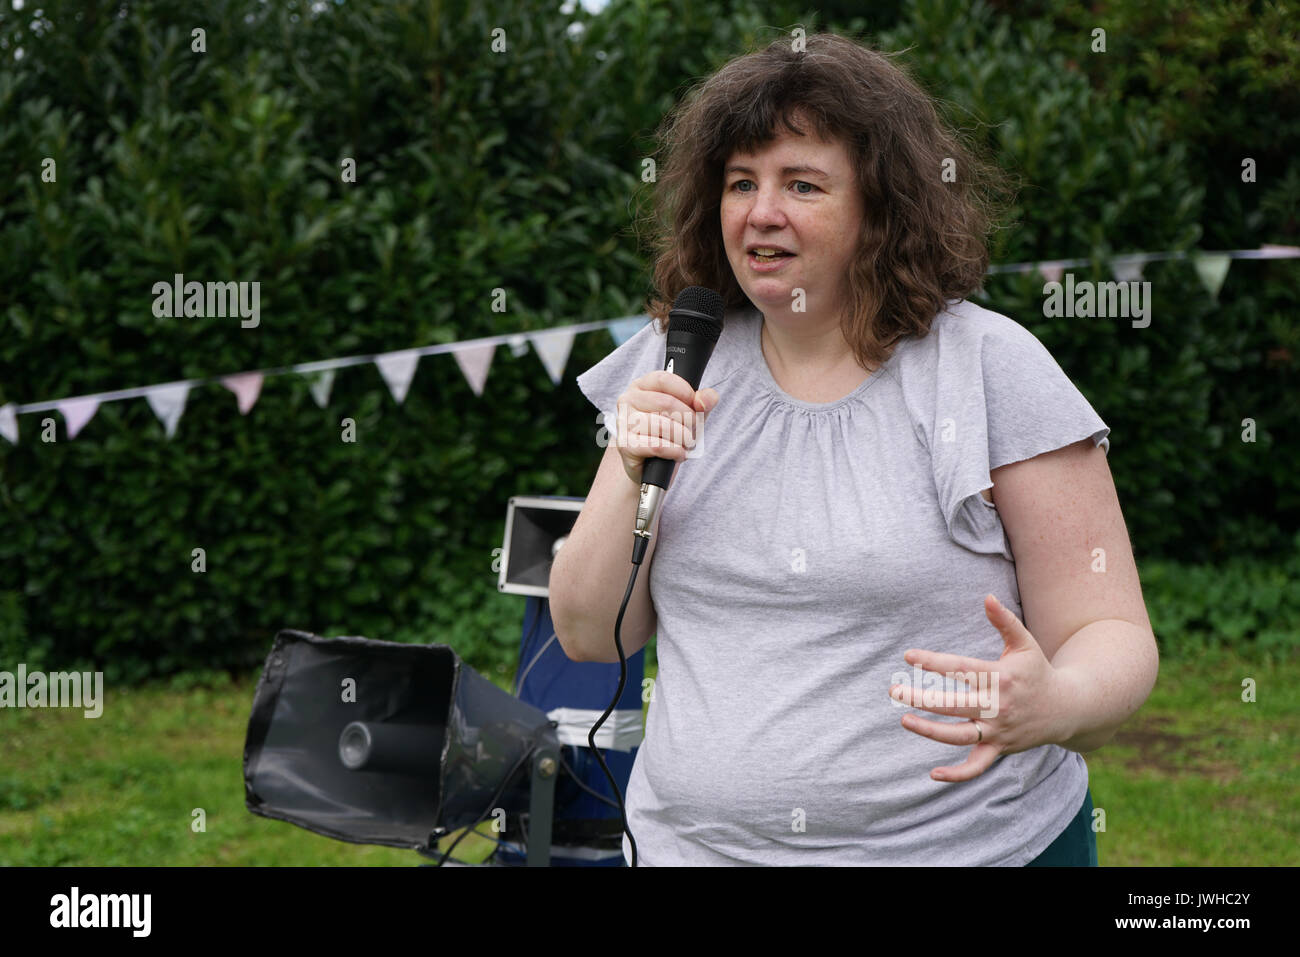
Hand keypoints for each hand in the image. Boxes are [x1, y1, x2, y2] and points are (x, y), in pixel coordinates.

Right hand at [613, 371, 718, 484]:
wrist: (651, 466)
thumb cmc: (669, 434)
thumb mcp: (691, 413)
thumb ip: (703, 401)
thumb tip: (704, 400)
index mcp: (642, 386)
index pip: (664, 379)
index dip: (686, 393)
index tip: (696, 406)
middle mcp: (628, 400)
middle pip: (666, 403)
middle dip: (688, 419)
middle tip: (692, 429)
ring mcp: (624, 422)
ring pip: (662, 425)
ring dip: (682, 437)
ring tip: (685, 442)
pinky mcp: (625, 445)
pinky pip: (657, 445)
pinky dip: (674, 451)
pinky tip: (678, 453)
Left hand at [887, 594, 1074, 782]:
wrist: (1068, 709)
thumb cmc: (1038, 671)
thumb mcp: (1024, 643)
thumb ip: (1004, 621)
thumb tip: (986, 597)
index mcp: (1000, 678)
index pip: (961, 670)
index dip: (934, 663)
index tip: (909, 656)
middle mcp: (998, 707)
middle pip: (953, 705)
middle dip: (921, 698)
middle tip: (894, 689)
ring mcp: (999, 731)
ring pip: (959, 736)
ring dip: (930, 731)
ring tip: (904, 720)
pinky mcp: (1000, 748)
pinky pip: (977, 767)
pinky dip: (957, 775)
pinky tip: (933, 774)